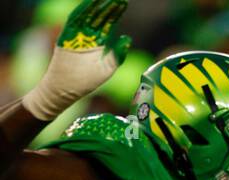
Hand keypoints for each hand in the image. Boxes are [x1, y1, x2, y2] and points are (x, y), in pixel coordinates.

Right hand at [21, 0, 130, 123]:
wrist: (66, 88)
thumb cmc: (86, 82)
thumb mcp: (106, 69)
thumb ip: (117, 55)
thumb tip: (128, 38)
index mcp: (99, 42)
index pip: (108, 23)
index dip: (115, 13)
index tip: (124, 3)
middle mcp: (89, 35)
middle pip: (99, 16)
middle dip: (108, 6)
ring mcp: (77, 34)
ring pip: (88, 15)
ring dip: (96, 6)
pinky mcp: (67, 35)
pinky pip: (74, 20)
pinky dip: (81, 11)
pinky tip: (90, 3)